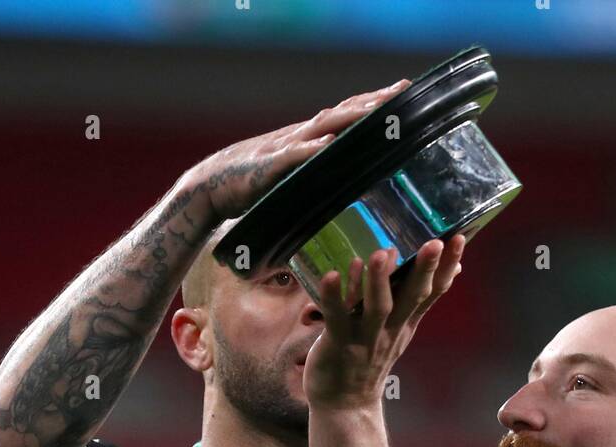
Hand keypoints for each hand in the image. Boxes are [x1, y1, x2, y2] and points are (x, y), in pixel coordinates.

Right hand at [192, 80, 410, 218]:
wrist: (211, 186)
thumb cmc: (253, 185)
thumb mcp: (294, 178)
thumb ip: (317, 174)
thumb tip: (346, 181)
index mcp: (309, 140)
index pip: (347, 115)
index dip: (374, 104)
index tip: (404, 94)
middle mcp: (300, 136)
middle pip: (342, 113)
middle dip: (372, 102)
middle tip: (403, 92)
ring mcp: (284, 148)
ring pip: (323, 127)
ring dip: (350, 117)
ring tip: (375, 109)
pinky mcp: (268, 167)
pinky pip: (292, 156)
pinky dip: (310, 149)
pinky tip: (329, 144)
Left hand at [303, 236, 464, 409]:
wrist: (345, 403)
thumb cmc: (369, 357)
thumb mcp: (401, 330)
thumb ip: (418, 301)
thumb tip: (451, 271)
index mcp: (406, 323)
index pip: (432, 293)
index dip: (446, 267)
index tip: (458, 239)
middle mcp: (390, 329)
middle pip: (411, 298)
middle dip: (424, 270)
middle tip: (434, 243)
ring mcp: (365, 337)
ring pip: (376, 308)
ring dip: (378, 281)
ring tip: (380, 254)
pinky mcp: (339, 343)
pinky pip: (336, 318)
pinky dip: (333, 297)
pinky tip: (331, 275)